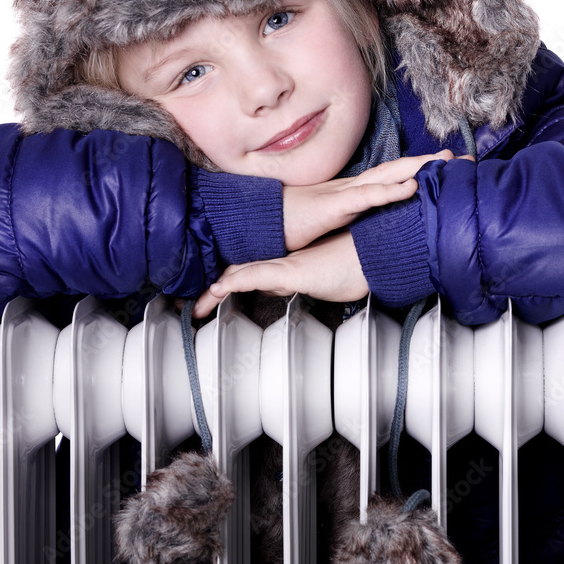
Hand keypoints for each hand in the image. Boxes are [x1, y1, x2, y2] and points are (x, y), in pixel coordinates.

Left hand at [194, 229, 366, 317]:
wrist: (374, 255)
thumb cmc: (354, 265)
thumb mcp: (320, 280)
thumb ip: (300, 283)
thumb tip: (286, 290)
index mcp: (284, 264)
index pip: (245, 273)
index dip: (224, 284)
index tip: (207, 297)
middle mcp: (280, 262)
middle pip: (235, 274)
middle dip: (210, 292)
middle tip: (189, 306)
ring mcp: (285, 265)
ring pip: (239, 276)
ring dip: (214, 293)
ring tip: (195, 307)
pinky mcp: (293, 271)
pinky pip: (258, 275)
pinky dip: (237, 282)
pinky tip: (220, 289)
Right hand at [283, 150, 455, 250]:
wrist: (260, 222)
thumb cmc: (287, 222)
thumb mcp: (326, 222)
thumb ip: (347, 221)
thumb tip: (366, 228)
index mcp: (350, 192)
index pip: (388, 176)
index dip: (415, 169)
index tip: (441, 167)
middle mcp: (350, 188)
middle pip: (395, 169)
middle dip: (426, 161)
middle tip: (457, 156)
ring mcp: (343, 194)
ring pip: (387, 176)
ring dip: (416, 167)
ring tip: (443, 161)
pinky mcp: (334, 206)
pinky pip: (367, 196)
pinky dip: (390, 190)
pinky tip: (410, 187)